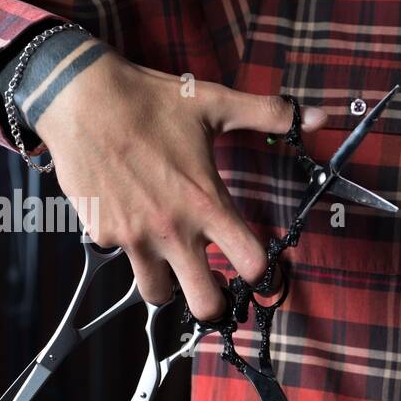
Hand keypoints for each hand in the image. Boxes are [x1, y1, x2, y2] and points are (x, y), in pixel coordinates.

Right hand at [29, 43, 326, 320]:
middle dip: (215, 303)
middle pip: (206, 304)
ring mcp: (135, 237)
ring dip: (169, 284)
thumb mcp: (215, 104)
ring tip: (173, 263)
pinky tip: (132, 224)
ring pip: (158, 294)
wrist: (80, 96)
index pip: (250, 265)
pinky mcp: (102, 234)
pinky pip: (122, 259)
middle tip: (214, 286)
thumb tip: (320, 116)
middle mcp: (173, 229)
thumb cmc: (150, 100)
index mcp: (207, 204)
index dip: (260, 273)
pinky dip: (130, 251)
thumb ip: (269, 115)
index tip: (256, 269)